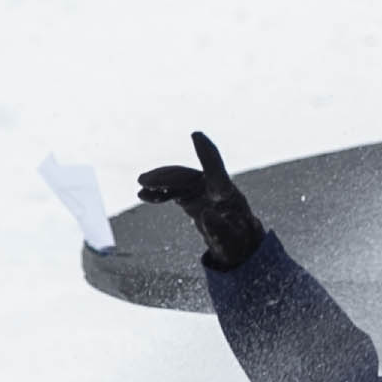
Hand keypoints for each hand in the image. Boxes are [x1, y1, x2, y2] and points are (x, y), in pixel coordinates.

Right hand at [136, 130, 265, 270]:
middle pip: (189, 176)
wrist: (239, 246)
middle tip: (143, 180)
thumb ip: (220, 229)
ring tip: (141, 187)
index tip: (196, 134)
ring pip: (179, 181)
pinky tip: (144, 196)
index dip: (206, 151)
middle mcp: (215, 188)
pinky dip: (160, 193)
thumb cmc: (239, 243)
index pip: (216, 169)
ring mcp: (203, 191)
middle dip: (167, 176)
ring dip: (160, 182)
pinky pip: (175, 191)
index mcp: (228, 195)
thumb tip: (206, 214)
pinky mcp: (194, 198)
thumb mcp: (231, 242)